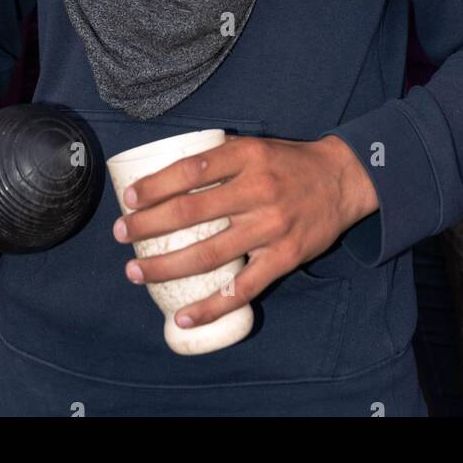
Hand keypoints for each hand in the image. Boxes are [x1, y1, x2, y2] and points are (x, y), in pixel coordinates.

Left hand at [112, 134, 377, 330]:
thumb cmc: (288, 163)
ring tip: (135, 271)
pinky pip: (241, 289)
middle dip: (147, 226)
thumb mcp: (255, 147)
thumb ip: (218, 156)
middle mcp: (257, 190)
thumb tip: (167, 171)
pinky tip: (183, 316)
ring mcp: (271, 227)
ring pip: (208, 254)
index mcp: (247, 157)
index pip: (191, 169)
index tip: (129, 198)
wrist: (342, 180)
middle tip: (121, 234)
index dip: (155, 185)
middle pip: (191, 212)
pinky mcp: (284, 257)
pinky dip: (210, 306)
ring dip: (166, 266)